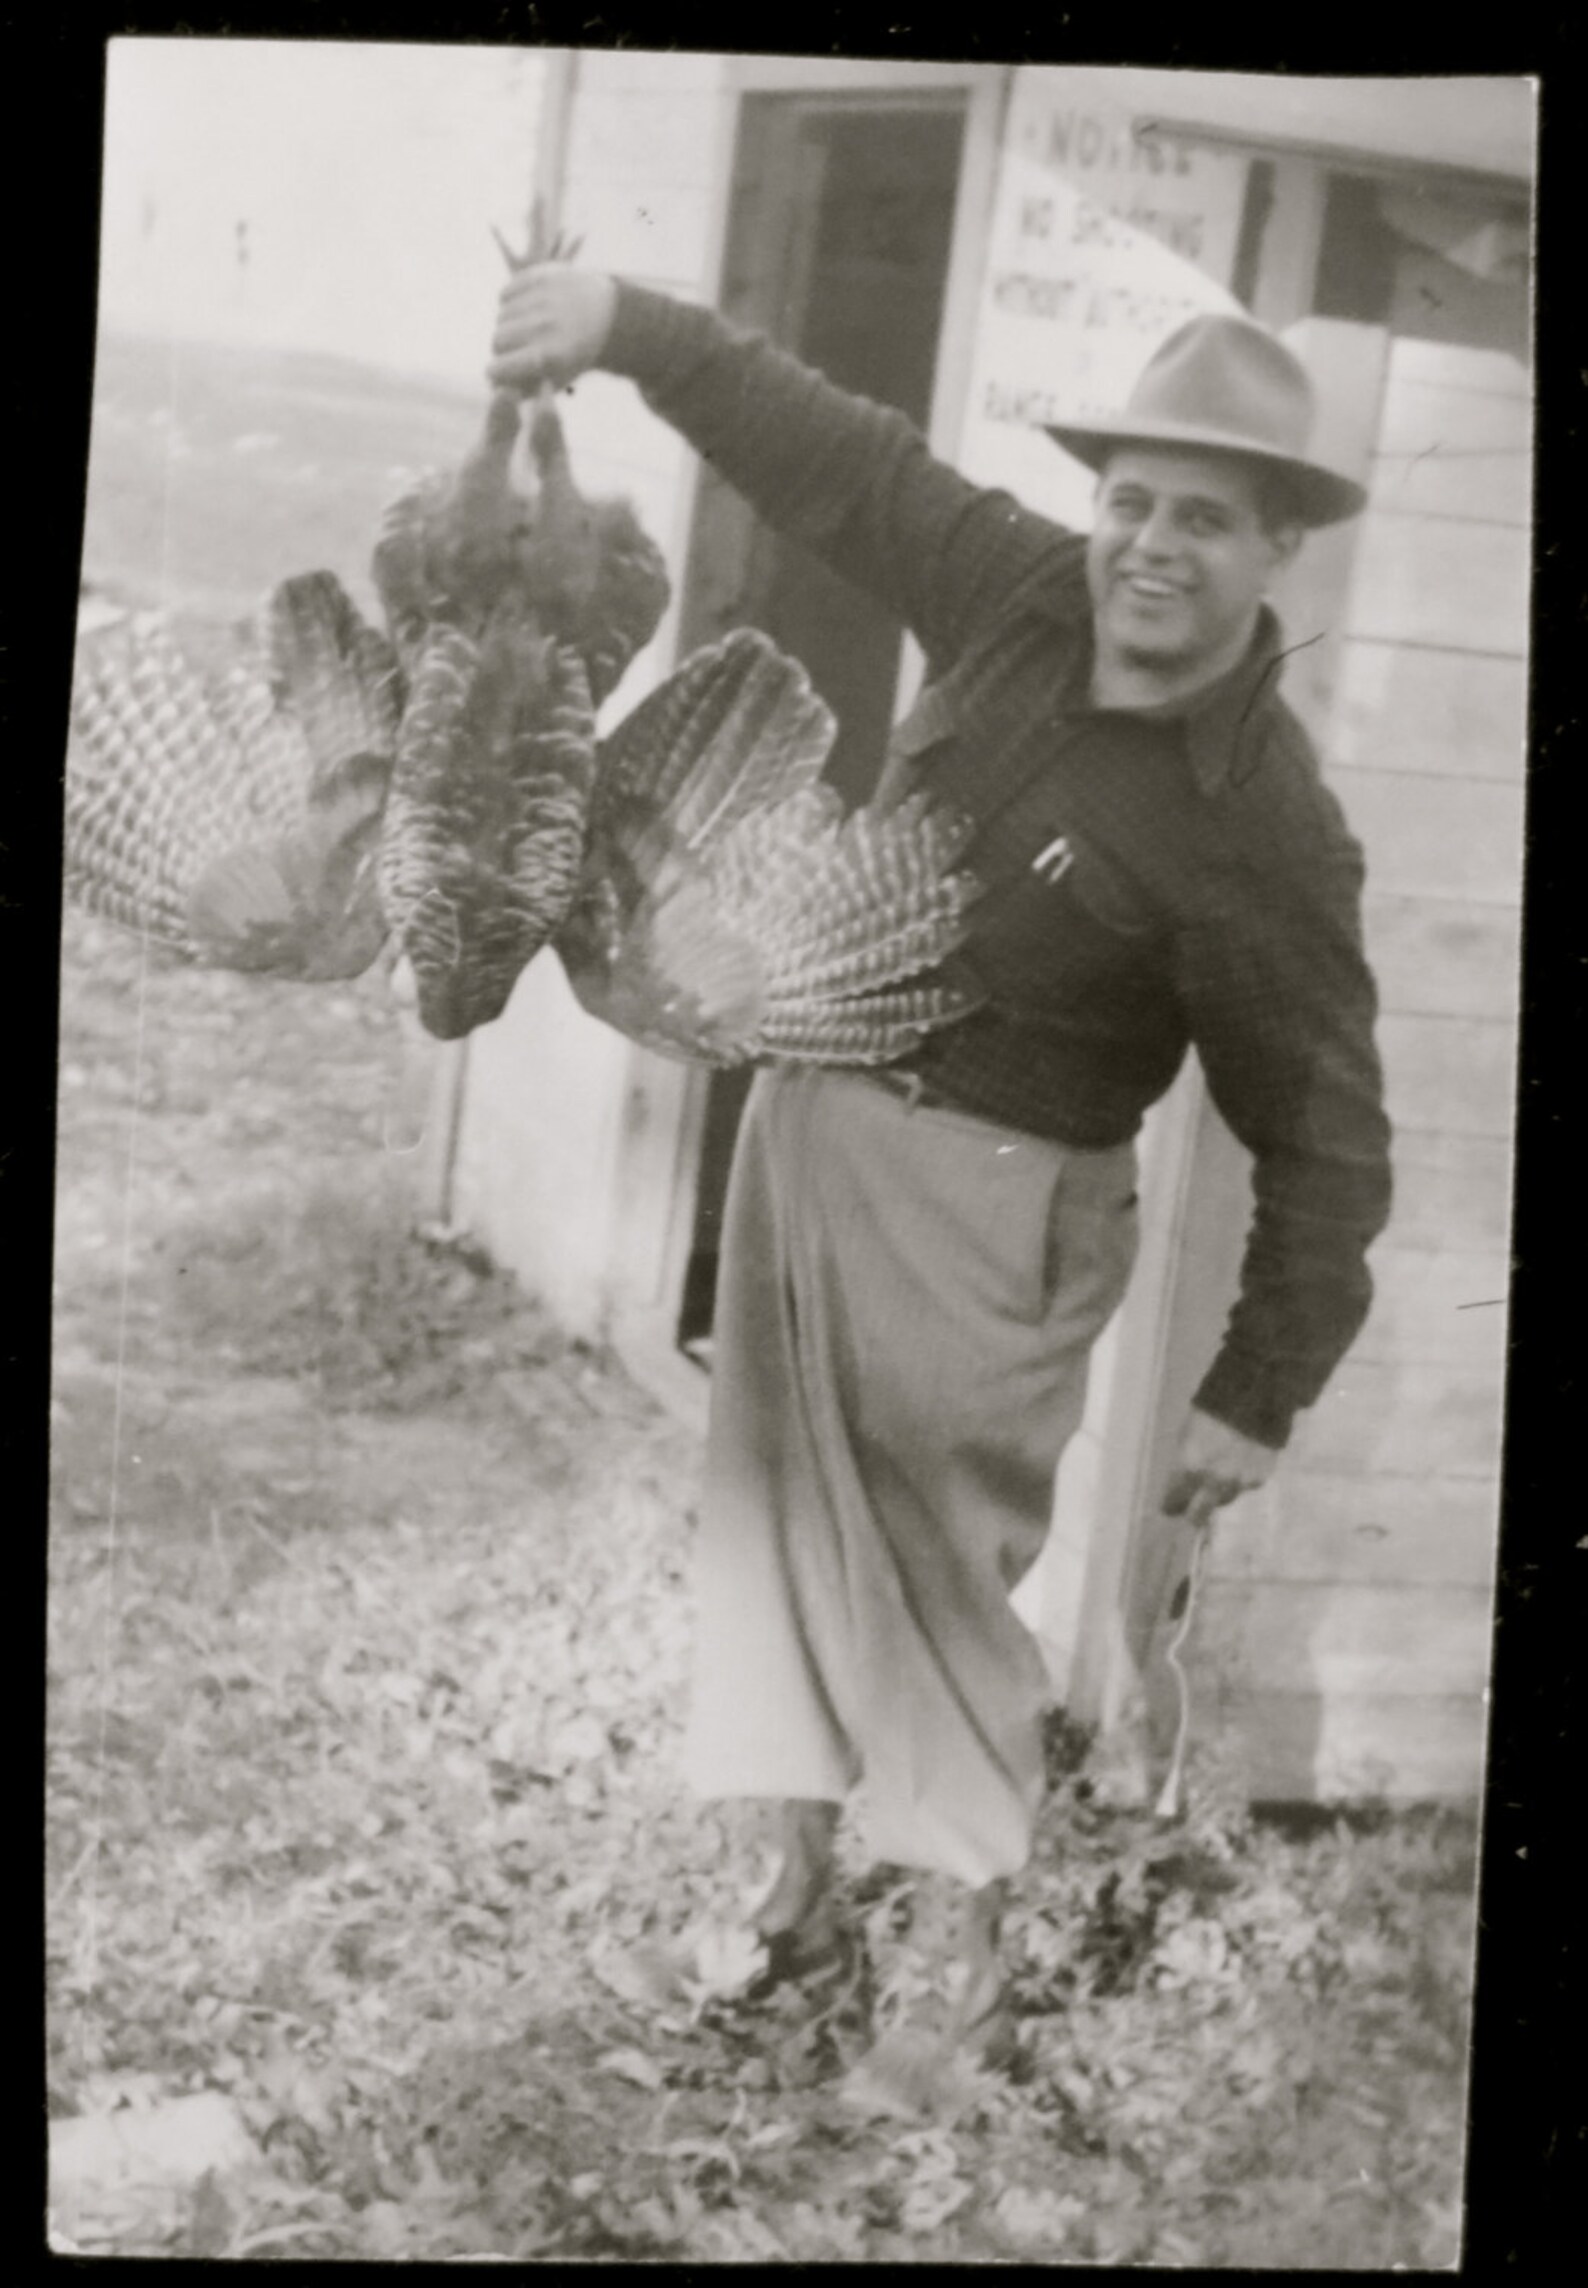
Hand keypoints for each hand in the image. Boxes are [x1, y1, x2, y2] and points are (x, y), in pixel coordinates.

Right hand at [489, 265, 618, 393]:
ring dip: (506, 326)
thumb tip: (494, 388)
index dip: (495, 372)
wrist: (605, 315)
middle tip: (513, 350)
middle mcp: (545, 325)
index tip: (498, 372)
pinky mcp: (539, 276)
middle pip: (497, 340)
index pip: (500, 367)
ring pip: (500, 316)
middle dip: (501, 349)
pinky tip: (524, 310)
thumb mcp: (558, 377)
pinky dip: (509, 303)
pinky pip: (505, 294)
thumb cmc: (575, 353)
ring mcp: (542, 298)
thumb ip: (525, 387)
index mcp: (550, 356)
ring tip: (523, 329)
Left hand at [1161, 1406, 1279, 1531]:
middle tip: (1190, 1513)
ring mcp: (1238, 1482)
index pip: (1174, 1500)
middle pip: (1199, 1513)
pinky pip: (1245, 1486)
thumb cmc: (1213, 1407)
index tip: (1169, 1507)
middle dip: (1192, 1513)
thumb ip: (1186, 1462)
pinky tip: (1241, 1463)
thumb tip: (1183, 1482)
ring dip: (1219, 1493)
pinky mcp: (1260, 1478)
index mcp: (1189, 1466)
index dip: (1170, 1504)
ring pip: (1225, 1499)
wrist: (1256, 1395)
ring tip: (1219, 1478)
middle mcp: (1213, 1481)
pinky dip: (1241, 1479)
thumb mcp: (1187, 1434)